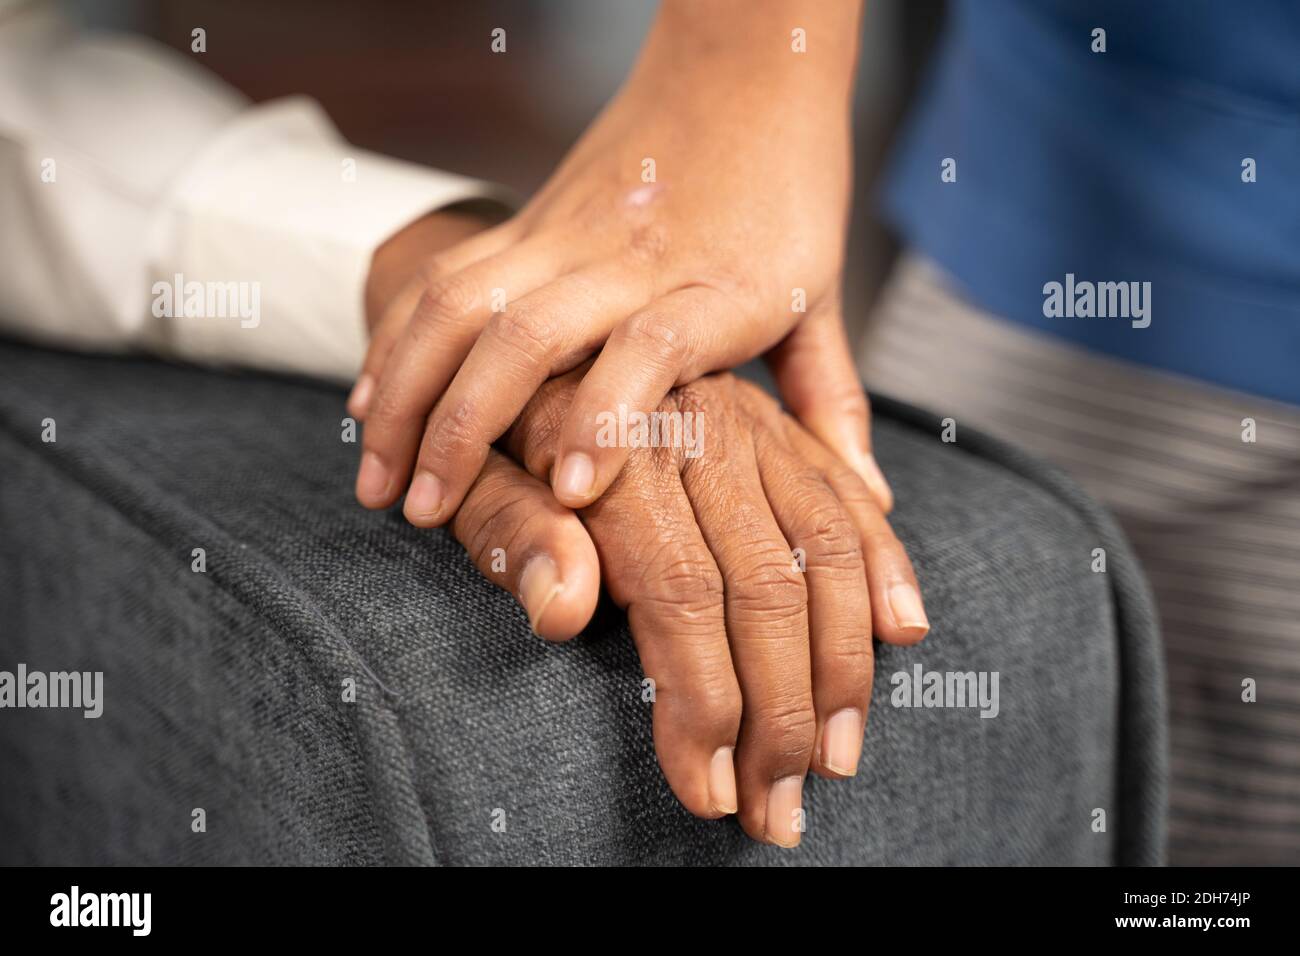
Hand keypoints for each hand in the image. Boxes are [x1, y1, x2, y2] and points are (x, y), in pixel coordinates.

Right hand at [349, 0, 893, 531]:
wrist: (743, 67)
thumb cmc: (787, 190)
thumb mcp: (822, 295)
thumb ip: (832, 399)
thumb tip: (865, 499)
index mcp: (715, 286)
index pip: (654, 349)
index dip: (610, 418)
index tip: (571, 491)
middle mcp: (630, 259)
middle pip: (526, 332)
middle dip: (458, 426)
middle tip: (420, 510)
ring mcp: (567, 233)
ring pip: (461, 302)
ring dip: (405, 389)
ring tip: (372, 474)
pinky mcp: (530, 219)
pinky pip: (444, 276)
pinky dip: (397, 337)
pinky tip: (367, 396)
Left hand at [446, 365, 927, 845]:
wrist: (518, 345)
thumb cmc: (484, 437)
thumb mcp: (465, 482)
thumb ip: (511, 536)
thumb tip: (562, 610)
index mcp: (619, 447)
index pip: (680, 593)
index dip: (701, 702)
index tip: (705, 791)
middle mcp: (703, 427)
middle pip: (768, 587)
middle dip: (780, 715)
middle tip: (777, 810)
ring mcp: (754, 426)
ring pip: (826, 553)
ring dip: (841, 669)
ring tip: (838, 763)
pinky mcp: (784, 432)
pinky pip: (850, 505)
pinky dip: (884, 572)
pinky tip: (903, 636)